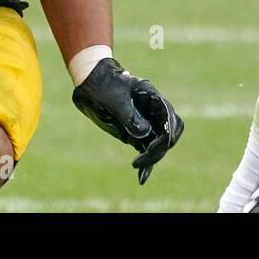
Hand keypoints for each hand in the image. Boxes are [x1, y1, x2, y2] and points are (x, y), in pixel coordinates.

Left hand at [71, 58, 183, 183]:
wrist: (90, 82)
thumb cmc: (102, 85)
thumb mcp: (113, 99)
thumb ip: (129, 115)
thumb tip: (144, 133)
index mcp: (151, 96)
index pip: (168, 117)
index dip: (165, 134)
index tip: (151, 147)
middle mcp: (152, 109)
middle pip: (169, 131)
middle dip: (160, 148)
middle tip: (141, 160)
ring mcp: (145, 120)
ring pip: (160, 142)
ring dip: (153, 157)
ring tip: (139, 170)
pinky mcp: (135, 132)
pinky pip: (147, 148)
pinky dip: (146, 161)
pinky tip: (142, 177)